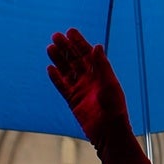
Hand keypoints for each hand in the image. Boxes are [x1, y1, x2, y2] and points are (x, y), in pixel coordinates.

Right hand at [47, 28, 152, 163]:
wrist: (109, 132)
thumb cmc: (114, 108)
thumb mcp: (109, 84)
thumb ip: (102, 66)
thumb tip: (96, 46)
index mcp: (102, 74)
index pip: (89, 54)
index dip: (80, 43)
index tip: (70, 31)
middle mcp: (91, 80)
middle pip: (76, 60)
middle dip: (66, 48)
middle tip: (56, 35)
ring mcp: (81, 90)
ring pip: (67, 71)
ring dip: (59, 59)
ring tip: (49, 47)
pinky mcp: (73, 101)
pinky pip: (62, 87)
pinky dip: (56, 78)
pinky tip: (50, 68)